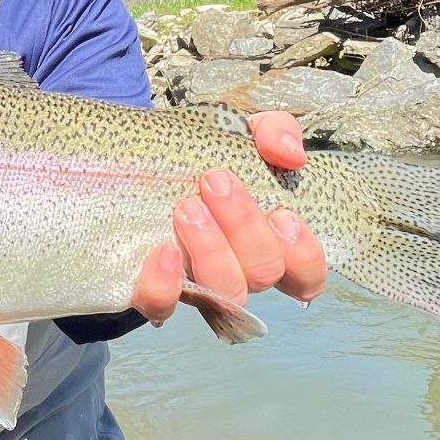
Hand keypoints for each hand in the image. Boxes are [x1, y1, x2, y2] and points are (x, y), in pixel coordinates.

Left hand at [131, 111, 326, 321]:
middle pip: (262, 273)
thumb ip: (276, 132)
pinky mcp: (154, 291)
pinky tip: (163, 251)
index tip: (283, 213)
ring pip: (223, 291)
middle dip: (245, 226)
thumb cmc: (204, 156)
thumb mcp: (243, 134)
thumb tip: (291, 155)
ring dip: (212, 249)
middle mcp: (239, 272)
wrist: (131, 164)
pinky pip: (162, 307)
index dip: (303, 255)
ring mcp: (197, 286)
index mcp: (268, 244)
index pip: (307, 276)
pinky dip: (166, 285)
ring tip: (188, 207)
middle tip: (215, 181)